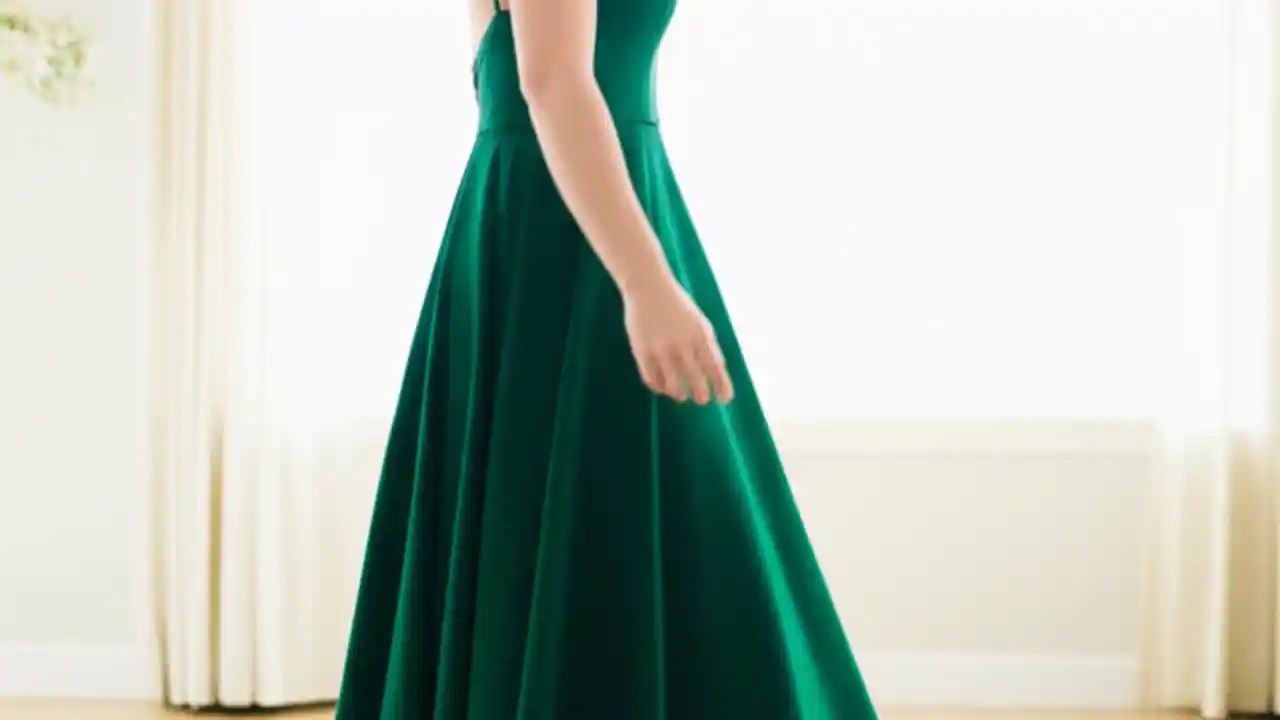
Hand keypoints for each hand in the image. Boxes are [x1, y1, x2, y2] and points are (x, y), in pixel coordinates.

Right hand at [623, 274, 733, 404]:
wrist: (649, 288)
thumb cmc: (679, 306)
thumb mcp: (701, 323)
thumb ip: (709, 346)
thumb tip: (717, 372)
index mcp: (701, 336)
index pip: (716, 370)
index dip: (722, 388)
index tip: (724, 400)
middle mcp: (682, 345)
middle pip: (696, 382)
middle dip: (701, 396)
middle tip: (701, 399)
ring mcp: (661, 350)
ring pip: (673, 386)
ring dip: (679, 394)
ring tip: (681, 394)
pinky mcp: (642, 352)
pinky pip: (652, 380)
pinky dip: (659, 387)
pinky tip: (663, 387)